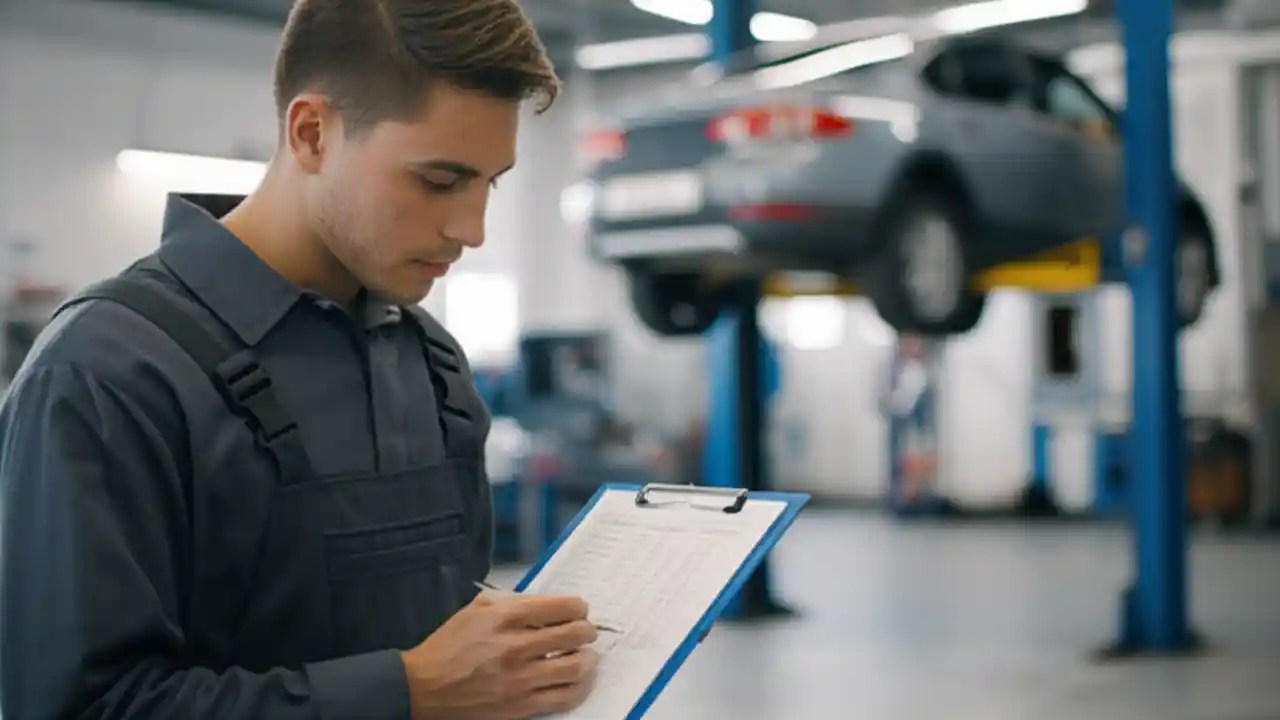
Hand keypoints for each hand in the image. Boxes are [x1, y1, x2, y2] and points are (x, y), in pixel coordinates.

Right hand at [401, 593, 599, 719]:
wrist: (423, 689)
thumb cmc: (448, 648)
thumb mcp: (475, 610)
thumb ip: (512, 602)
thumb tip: (547, 605)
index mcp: (504, 618)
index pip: (561, 607)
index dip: (578, 607)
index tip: (579, 610)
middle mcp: (515, 647)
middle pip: (574, 635)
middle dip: (587, 631)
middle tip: (586, 632)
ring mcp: (519, 680)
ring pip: (576, 667)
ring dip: (588, 659)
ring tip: (586, 656)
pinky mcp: (521, 707)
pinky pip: (565, 697)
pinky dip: (580, 686)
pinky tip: (578, 680)